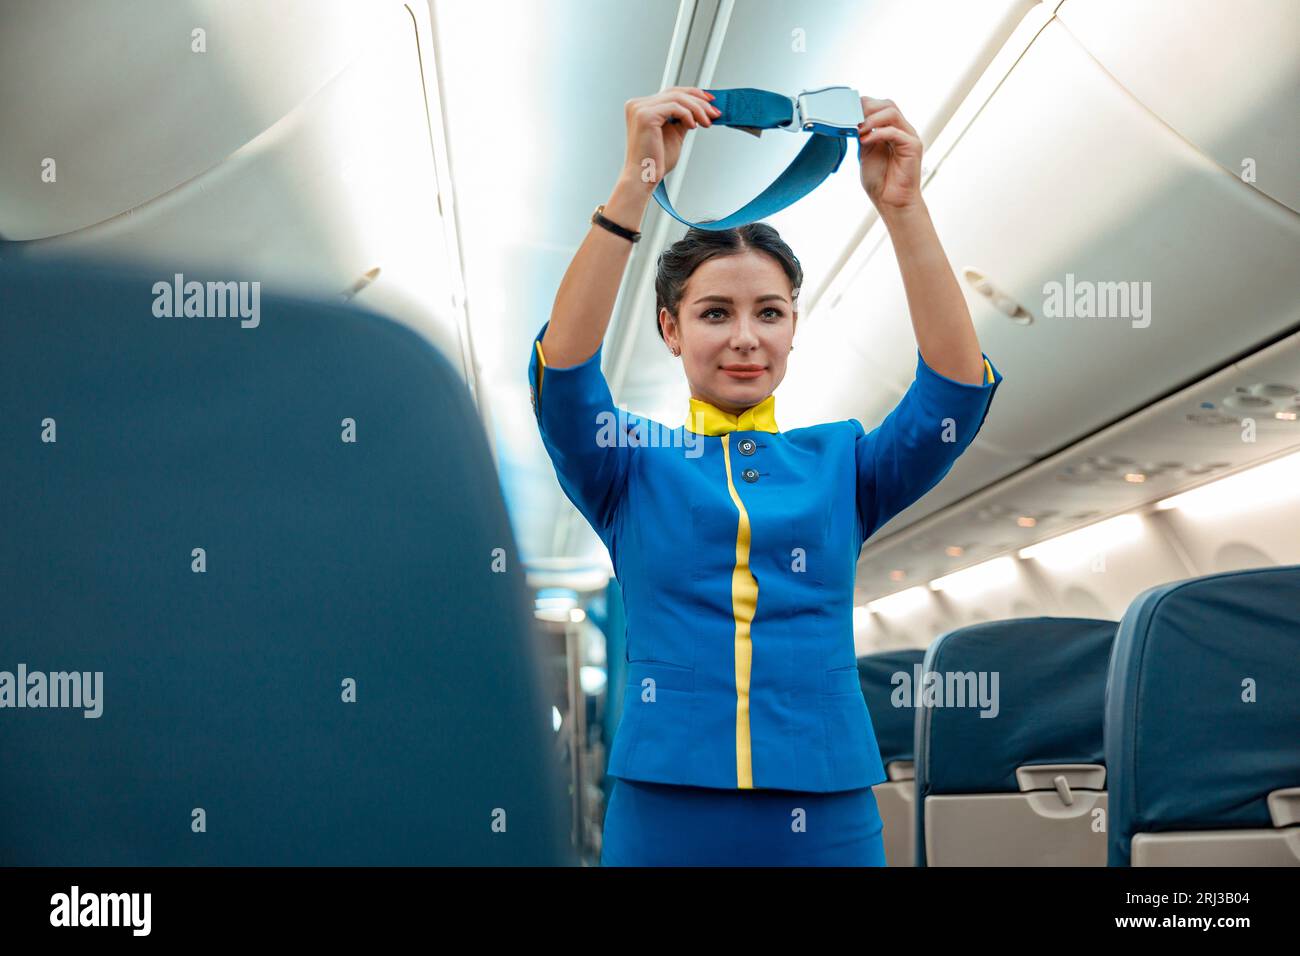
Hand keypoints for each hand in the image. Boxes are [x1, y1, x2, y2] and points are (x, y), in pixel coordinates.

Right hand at [621, 87, 718, 187]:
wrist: (645, 177)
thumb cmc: (656, 161)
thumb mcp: (674, 134)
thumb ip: (683, 118)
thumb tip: (701, 109)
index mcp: (641, 107)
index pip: (671, 93)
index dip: (692, 94)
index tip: (710, 102)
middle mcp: (637, 105)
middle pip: (675, 93)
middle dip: (699, 101)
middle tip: (714, 112)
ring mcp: (639, 109)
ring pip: (677, 98)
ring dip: (697, 109)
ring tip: (707, 122)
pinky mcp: (645, 116)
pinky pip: (674, 107)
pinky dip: (688, 115)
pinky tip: (694, 126)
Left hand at [856, 96, 922, 213]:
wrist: (891, 202)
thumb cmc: (880, 181)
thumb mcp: (865, 152)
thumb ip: (863, 135)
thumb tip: (851, 119)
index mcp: (892, 130)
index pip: (881, 106)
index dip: (865, 105)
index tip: (847, 111)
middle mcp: (902, 130)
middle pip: (888, 104)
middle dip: (867, 108)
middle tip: (851, 118)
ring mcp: (909, 137)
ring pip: (892, 113)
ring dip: (871, 119)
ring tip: (858, 130)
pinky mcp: (913, 146)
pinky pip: (895, 132)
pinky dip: (877, 134)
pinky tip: (864, 141)